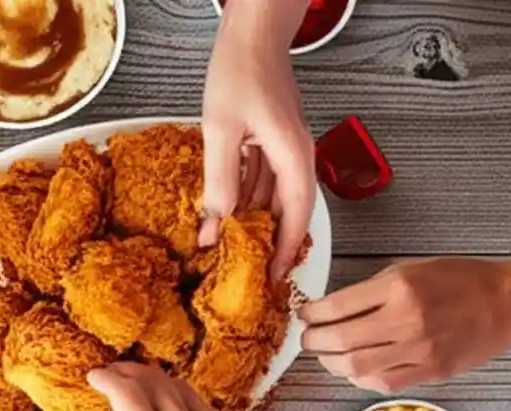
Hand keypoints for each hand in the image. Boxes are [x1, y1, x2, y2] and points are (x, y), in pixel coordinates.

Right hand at [75, 363, 253, 410]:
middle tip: (113, 375)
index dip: (107, 379)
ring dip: (154, 382)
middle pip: (153, 381)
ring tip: (137, 388)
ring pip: (179, 387)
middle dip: (128, 372)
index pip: (126, 393)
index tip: (95, 377)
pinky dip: (179, 402)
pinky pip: (200, 406)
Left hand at [201, 0, 313, 280]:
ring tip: (238, 254)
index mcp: (293, 155)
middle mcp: (295, 155)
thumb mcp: (221, 130)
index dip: (287, 248)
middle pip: (288, 210)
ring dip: (257, 223)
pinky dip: (248, 199)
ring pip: (273, 196)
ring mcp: (284, 147)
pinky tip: (230, 216)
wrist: (252, 34)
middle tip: (254, 276)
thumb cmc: (240, 71)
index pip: (295, 214)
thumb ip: (220, 180)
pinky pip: (261, 179)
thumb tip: (215, 227)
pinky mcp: (270, 140)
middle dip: (273, 243)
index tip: (277, 277)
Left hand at [300, 258, 510, 391]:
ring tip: (327, 354)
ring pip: (355, 367)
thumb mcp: (409, 269)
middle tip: (308, 338)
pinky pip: (382, 383)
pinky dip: (360, 378)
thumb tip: (330, 309)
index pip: (336, 307)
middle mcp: (406, 320)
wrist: (507, 302)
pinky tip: (356, 368)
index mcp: (398, 288)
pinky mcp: (431, 372)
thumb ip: (369, 290)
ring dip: (331, 363)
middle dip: (313, 342)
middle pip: (339, 341)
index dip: (311, 314)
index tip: (304, 315)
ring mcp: (419, 350)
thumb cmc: (460, 280)